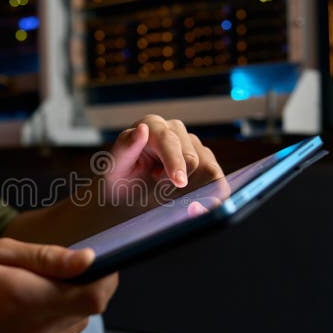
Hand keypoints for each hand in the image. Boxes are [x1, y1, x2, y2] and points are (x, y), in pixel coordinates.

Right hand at [0, 238, 117, 332]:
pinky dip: (53, 318)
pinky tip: (25, 305)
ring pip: (75, 325)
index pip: (95, 298)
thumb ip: (48, 258)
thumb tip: (90, 259)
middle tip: (64, 265)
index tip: (104, 259)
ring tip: (38, 284)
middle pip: (89, 311)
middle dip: (87, 286)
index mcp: (28, 301)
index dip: (108, 277)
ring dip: (70, 303)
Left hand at [105, 115, 224, 203]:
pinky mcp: (205, 161)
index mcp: (153, 126)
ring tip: (166, 188)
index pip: (169, 140)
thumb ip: (126, 147)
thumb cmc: (120, 177)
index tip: (179, 182)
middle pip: (191, 157)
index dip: (175, 161)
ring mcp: (192, 145)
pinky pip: (218, 179)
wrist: (127, 192)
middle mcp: (175, 131)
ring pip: (207, 168)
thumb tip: (142, 129)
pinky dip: (212, 196)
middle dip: (174, 179)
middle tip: (156, 187)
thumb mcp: (115, 166)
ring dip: (191, 187)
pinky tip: (194, 206)